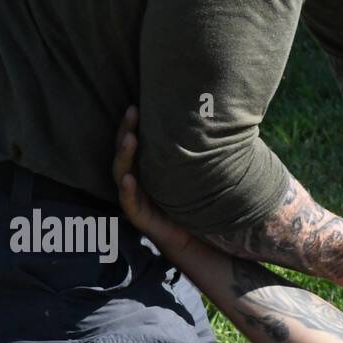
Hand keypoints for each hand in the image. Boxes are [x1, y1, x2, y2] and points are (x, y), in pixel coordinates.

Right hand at [111, 107, 191, 254]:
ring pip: (122, 173)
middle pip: (126, 152)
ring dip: (124, 156)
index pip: (137, 141)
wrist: (196, 239)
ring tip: (130, 140)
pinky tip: (128, 179)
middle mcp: (138, 180)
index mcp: (149, 168)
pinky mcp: (139, 217)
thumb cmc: (196, 205)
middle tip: (132, 112)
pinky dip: (127, 190)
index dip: (134, 123)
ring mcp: (136, 198)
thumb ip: (201, 154)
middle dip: (126, 131)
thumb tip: (221, 124)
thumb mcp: (198, 175)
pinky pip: (129, 202)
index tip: (138, 103)